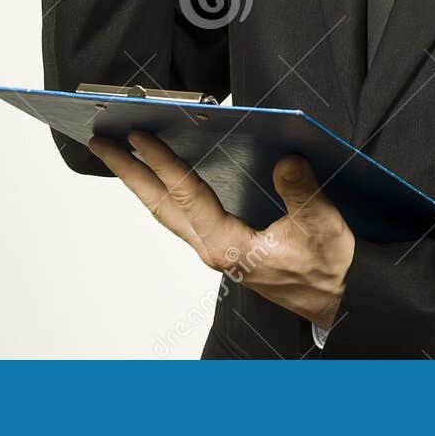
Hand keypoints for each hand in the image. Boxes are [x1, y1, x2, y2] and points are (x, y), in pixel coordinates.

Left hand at [88, 130, 354, 329]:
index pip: (187, 195)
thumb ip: (302, 194)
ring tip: (118, 155)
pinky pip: (181, 215)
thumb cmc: (326, 269)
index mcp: (229, 245)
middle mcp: (213, 248)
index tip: (139, 136)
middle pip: (160, 205)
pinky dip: (163, 193)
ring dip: (140, 183)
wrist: (334, 300)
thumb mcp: (322, 227)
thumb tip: (288, 161)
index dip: (162, 162)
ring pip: (166, 212)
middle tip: (100, 144)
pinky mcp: (221, 246)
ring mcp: (214, 248)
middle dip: (128, 173)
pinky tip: (160, 178)